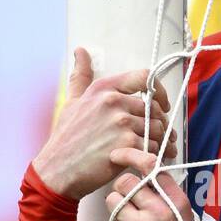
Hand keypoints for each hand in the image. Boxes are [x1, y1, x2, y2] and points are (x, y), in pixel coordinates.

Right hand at [33, 47, 176, 199]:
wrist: (57, 170)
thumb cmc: (66, 138)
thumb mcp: (72, 101)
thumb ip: (80, 76)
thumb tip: (80, 50)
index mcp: (104, 89)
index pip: (144, 78)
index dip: (160, 91)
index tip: (162, 104)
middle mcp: (113, 102)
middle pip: (155, 109)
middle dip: (160, 125)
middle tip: (160, 138)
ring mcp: (121, 123)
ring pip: (157, 130)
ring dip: (160, 142)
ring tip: (157, 151)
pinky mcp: (126, 145)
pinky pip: (153, 148)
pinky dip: (155, 157)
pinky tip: (152, 162)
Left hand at [105, 147, 202, 220]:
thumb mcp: (184, 219)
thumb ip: (167, 197)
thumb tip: (147, 175)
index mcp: (177, 201)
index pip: (152, 166)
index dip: (132, 156)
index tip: (119, 154)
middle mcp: (161, 209)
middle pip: (126, 181)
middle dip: (121, 188)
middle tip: (126, 200)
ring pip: (114, 201)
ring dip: (117, 210)